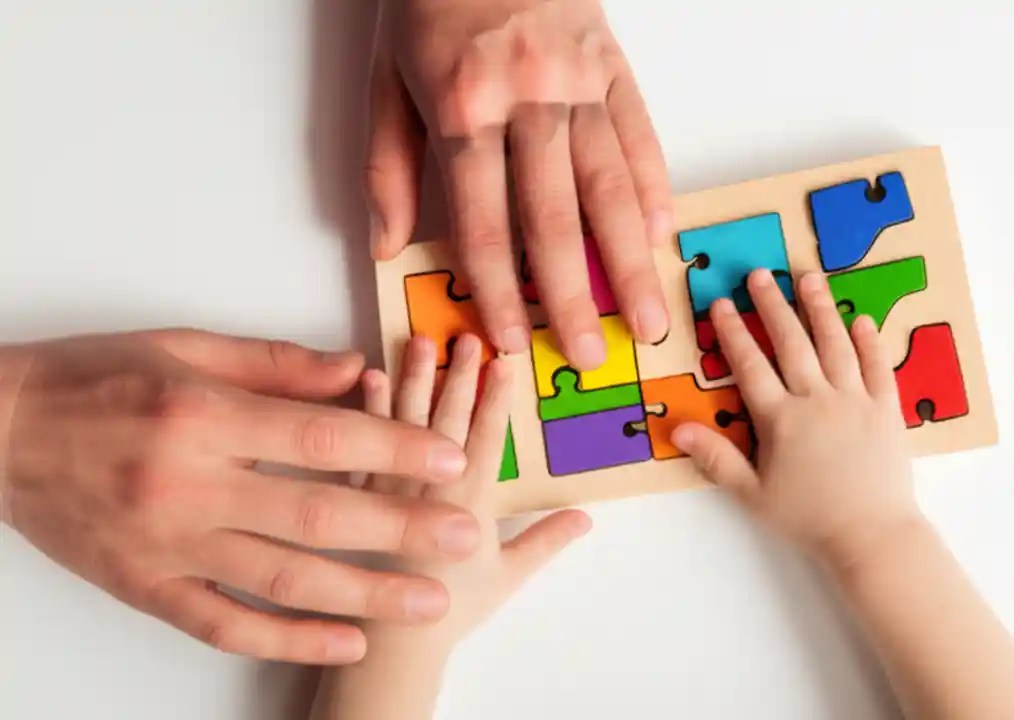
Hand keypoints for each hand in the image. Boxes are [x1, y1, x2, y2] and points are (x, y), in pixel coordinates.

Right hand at [0, 329, 483, 664]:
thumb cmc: (90, 381)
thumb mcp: (183, 347)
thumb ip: (276, 365)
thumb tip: (358, 374)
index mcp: (201, 415)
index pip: (318, 437)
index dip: (392, 447)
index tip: (450, 458)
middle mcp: (186, 485)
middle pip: (314, 513)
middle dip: (400, 528)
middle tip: (466, 537)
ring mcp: (165, 544)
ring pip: (280, 578)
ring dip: (363, 593)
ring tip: (428, 600)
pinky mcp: (145, 587)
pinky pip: (225, 624)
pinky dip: (288, 637)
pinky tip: (344, 641)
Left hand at [357, 334, 590, 645]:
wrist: (392, 640)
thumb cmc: (454, 607)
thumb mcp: (510, 574)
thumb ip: (547, 540)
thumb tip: (587, 515)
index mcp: (470, 499)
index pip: (487, 436)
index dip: (496, 396)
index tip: (503, 360)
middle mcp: (430, 483)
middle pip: (447, 417)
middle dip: (459, 373)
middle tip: (466, 336)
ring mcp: (391, 484)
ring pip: (403, 419)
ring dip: (413, 377)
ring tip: (419, 340)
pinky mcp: (360, 492)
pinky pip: (361, 441)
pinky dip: (365, 407)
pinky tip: (367, 377)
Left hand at [364, 0, 672, 368]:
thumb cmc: (429, 3)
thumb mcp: (385, 80)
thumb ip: (387, 168)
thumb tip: (388, 248)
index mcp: (463, 110)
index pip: (482, 224)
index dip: (498, 292)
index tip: (511, 342)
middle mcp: (528, 103)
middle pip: (554, 219)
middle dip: (574, 298)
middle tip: (593, 355)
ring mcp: (579, 85)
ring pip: (610, 188)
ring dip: (630, 262)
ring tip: (649, 318)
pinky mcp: (614, 68)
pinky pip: (641, 137)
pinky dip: (655, 190)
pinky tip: (662, 237)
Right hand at [671, 270, 921, 569]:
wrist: (872, 535)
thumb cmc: (808, 519)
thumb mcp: (753, 495)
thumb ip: (717, 459)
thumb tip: (678, 429)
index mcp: (781, 420)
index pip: (750, 366)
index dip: (732, 333)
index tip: (720, 303)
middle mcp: (817, 400)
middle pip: (791, 343)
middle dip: (772, 305)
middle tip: (758, 274)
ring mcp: (855, 401)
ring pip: (834, 344)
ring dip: (819, 308)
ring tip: (807, 277)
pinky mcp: (886, 410)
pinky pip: (876, 367)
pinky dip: (868, 341)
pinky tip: (860, 319)